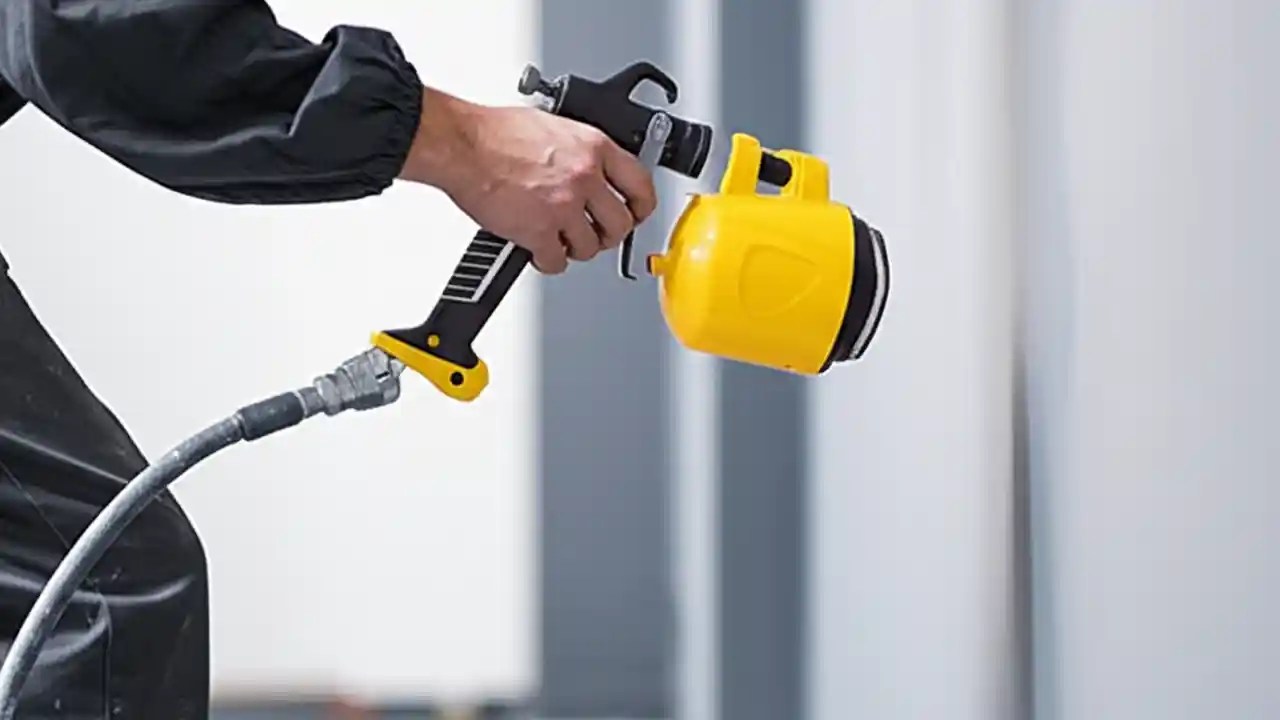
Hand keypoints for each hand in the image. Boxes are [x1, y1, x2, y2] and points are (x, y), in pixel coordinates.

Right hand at [399, 86, 657, 273]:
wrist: (462, 145)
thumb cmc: (494, 133)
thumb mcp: (552, 126)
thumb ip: (579, 151)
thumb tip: (588, 166)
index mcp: (593, 148)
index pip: (640, 184)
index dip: (642, 206)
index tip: (635, 213)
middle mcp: (584, 177)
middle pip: (620, 224)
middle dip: (608, 234)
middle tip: (595, 234)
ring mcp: (564, 206)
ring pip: (590, 247)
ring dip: (576, 248)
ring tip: (559, 239)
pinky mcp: (539, 231)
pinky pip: (557, 261)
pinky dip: (548, 261)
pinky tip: (539, 250)